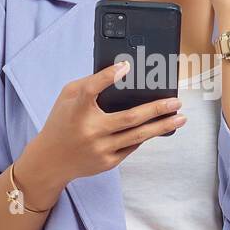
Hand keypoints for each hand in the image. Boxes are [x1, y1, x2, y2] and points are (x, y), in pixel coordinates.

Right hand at [16, 62, 186, 201]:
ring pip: (138, 136)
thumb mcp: (66, 99)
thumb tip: (120, 72)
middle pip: (130, 118)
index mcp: (76, 111)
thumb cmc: (61, 123)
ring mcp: (101, 149)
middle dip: (157, 109)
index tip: (127, 66)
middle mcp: (90, 131)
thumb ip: (88, 85)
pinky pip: (132, 146)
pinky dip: (145, 136)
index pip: (91, 90)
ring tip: (180, 118)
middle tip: (176, 101)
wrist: (50, 161)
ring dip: (162, 126)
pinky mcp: (107, 162)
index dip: (108, 76)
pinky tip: (158, 128)